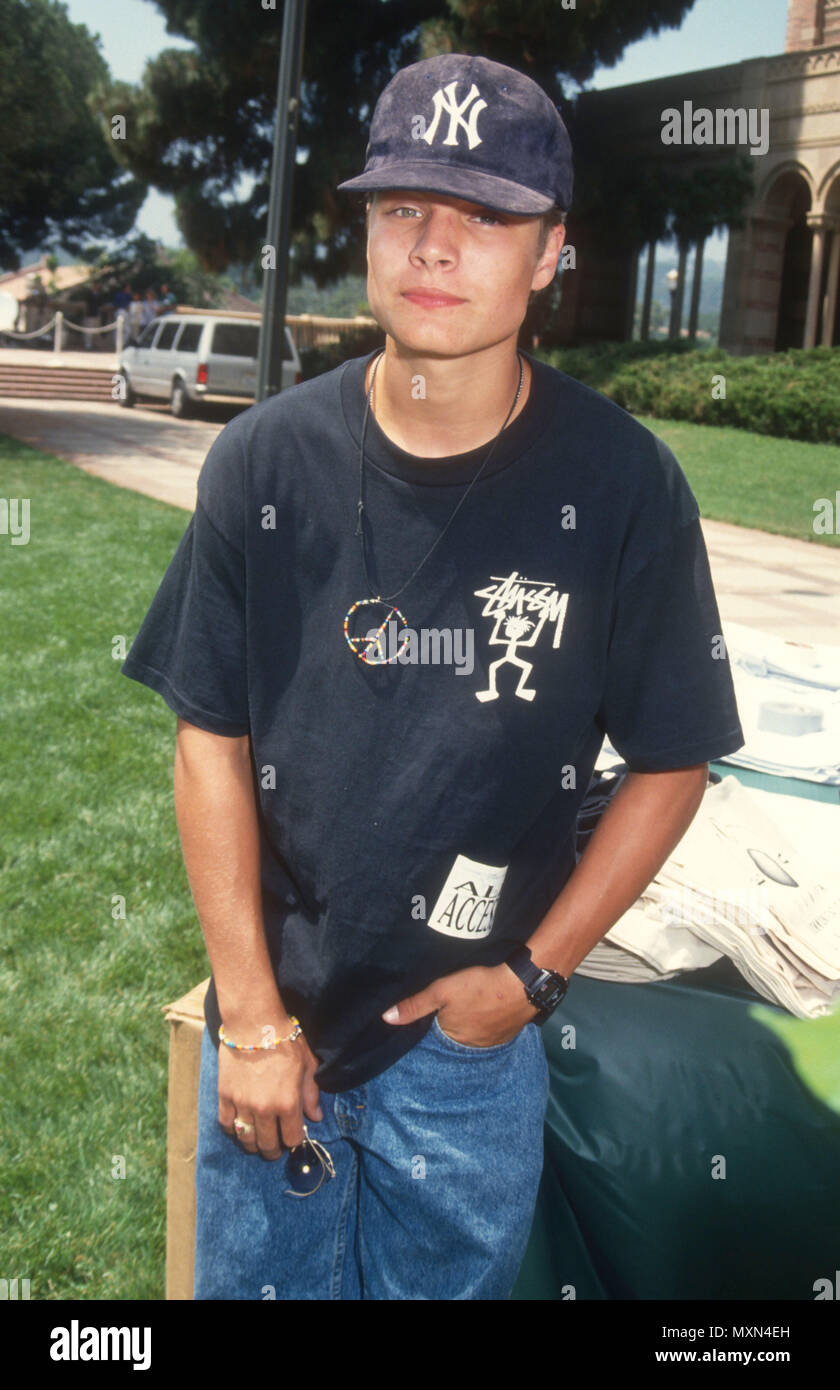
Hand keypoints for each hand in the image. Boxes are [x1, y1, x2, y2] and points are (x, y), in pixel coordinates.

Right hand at [217, 1030, 322, 1160]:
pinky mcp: (225, 1096)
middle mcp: (265, 1109)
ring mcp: (243, 1104)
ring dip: (252, 1145)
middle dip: (273, 1150)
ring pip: (246, 1139)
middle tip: (274, 1148)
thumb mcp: (307, 1065)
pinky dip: (232, 1130)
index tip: (293, 1138)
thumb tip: (316, 1116)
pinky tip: (239, 1126)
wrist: (254, 1023)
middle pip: (267, 1145)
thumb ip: (311, 1094)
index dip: (293, 1142)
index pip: (291, 1139)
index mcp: (288, 1103)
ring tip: (257, 1142)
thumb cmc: (285, 1040)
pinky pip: (226, 1124)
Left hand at [381, 963, 539, 1046]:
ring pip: (473, 1036)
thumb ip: (415, 1005)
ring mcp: (492, 1042)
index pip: (434, 1038)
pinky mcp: (507, 1034)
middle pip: (454, 1038)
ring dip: (469, 1026)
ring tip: (467, 1009)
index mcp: (453, 1039)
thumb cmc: (479, 987)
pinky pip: (490, 1033)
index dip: (431, 1026)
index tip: (429, 1015)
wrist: (521, 985)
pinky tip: (485, 1011)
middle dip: (450, 1027)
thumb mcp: (442, 991)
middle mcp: (472, 1048)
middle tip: (450, 1009)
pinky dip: (485, 1024)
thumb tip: (386, 1018)